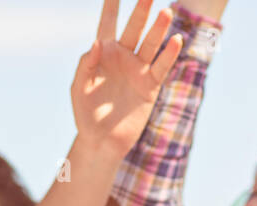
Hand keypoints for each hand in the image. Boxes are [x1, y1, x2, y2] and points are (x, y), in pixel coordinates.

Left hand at [72, 0, 183, 160]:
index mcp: (103, 54)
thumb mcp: (79, 88)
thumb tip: (97, 42)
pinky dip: (169, 54)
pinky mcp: (151, 85)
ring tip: (165, 13)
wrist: (103, 140)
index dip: (111, 5)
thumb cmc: (86, 114)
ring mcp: (139, 70)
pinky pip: (162, 66)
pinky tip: (176, 40)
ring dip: (158, 29)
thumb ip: (86, 64)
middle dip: (141, 10)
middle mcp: (123, 57)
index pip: (108, 23)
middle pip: (134, 28)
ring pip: (151, 44)